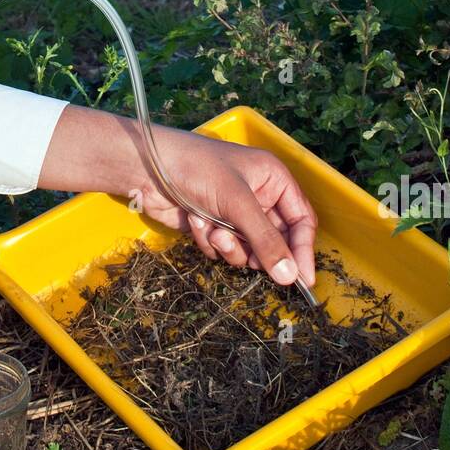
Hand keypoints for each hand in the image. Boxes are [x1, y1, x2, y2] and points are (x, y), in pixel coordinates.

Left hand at [132, 129, 316, 288]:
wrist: (147, 168)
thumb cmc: (198, 170)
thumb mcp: (237, 203)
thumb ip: (265, 240)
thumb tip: (291, 277)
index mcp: (273, 180)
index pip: (301, 221)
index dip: (302, 250)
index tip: (302, 281)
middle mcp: (258, 197)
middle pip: (275, 241)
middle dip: (257, 250)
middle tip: (248, 258)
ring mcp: (234, 213)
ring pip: (247, 250)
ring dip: (229, 246)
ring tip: (213, 230)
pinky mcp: (212, 225)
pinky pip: (222, 249)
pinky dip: (209, 241)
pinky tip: (193, 221)